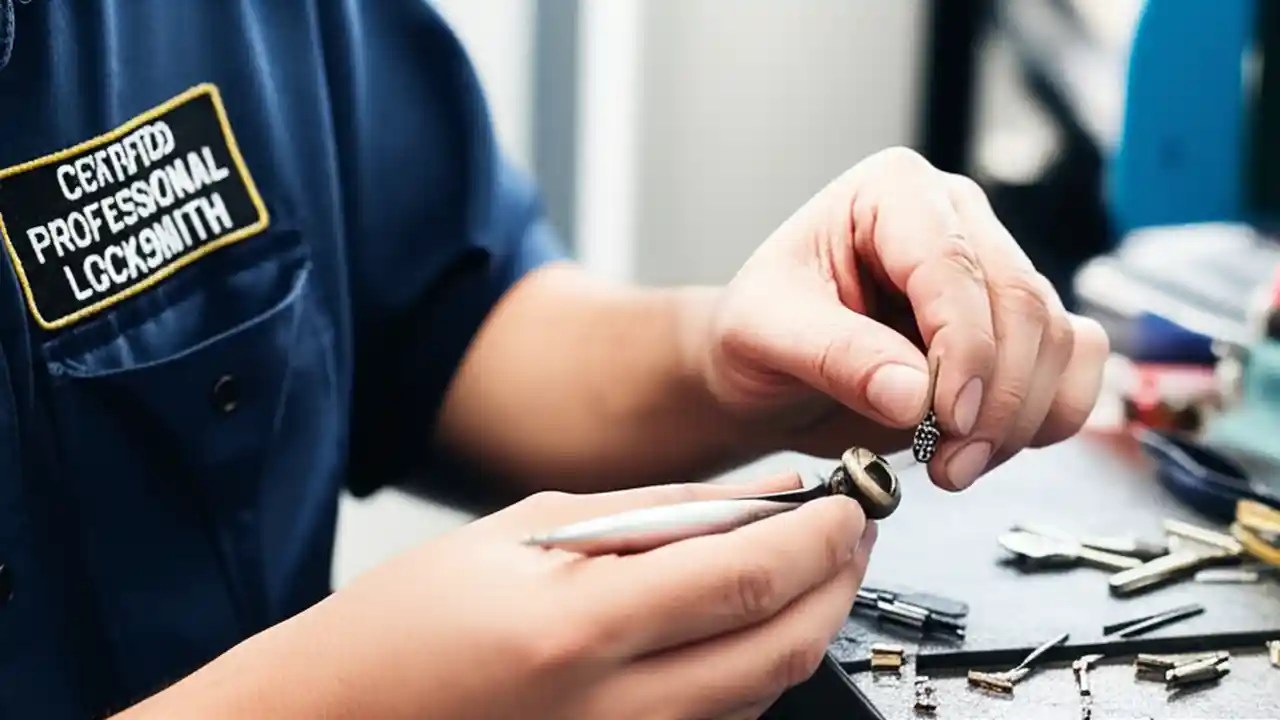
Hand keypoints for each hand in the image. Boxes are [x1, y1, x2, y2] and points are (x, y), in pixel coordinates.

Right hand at [289, 473, 873, 718]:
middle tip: (846, 535)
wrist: (340, 716)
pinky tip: (748, 622)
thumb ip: (653, 516)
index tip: (845, 507)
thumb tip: (755, 496)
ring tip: (805, 566)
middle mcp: (611, 711)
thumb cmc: (411, 621)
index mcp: (579, 631)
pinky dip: (756, 669)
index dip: (818, 539)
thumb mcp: (527, 533)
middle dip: (835, 585)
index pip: (745, 581)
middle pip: (780, 649)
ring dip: (805, 626)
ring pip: (763, 693)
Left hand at [705, 147, 1109, 489]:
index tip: (948, 416)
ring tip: (955, 465)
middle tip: (952, 462)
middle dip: (995, 397)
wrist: (769, 372)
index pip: (953, 264)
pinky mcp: (1018, 324)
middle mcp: (956, 219)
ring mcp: (995, 269)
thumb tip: (914, 394)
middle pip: (1020, 303)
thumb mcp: (765, 334)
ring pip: (1055, 339)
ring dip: (1020, 418)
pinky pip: (1075, 363)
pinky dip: (1050, 415)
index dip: (963, 347)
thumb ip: (836, 356)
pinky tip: (993, 447)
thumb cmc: (759, 332)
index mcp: (891, 193)